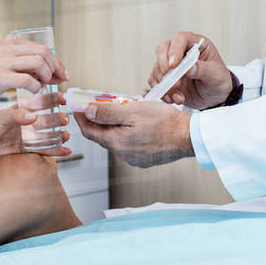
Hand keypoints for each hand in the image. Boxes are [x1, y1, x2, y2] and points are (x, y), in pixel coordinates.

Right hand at [0, 34, 69, 110]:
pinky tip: (33, 91)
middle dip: (55, 68)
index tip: (63, 74)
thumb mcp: (7, 65)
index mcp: (10, 42)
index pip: (42, 48)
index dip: (56, 62)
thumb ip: (27, 65)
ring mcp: (2, 62)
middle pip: (43, 53)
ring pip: (38, 63)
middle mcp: (7, 48)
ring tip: (42, 85)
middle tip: (59, 81)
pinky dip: (36, 87)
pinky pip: (27, 80)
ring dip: (46, 77)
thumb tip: (55, 71)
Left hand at [0, 101, 70, 162]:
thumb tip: (31, 116)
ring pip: (48, 135)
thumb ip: (15, 116)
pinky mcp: (27, 151)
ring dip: (59, 135)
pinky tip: (65, 150)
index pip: (39, 103)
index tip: (61, 98)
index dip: (51, 100)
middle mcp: (26, 123)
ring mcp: (27, 137)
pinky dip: (56, 151)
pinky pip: (44, 151)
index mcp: (20, 110)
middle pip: (47, 120)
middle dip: (57, 119)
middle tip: (64, 119)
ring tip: (66, 134)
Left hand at [73, 101, 192, 167]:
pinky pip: (128, 145)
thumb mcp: (133, 110)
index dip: (81, 118)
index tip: (77, 107)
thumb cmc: (165, 123)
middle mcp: (123, 154)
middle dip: (97, 120)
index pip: (89, 131)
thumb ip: (108, 112)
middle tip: (98, 105)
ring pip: (115, 140)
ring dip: (113, 126)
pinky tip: (133, 124)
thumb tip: (88, 112)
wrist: (188, 137)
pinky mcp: (143, 159)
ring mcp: (133, 158)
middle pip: (101, 136)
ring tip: (120, 111)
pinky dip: (125, 133)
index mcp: (117, 142)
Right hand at [146, 31, 233, 109]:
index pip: (179, 38)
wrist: (215, 96)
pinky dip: (162, 92)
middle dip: (164, 67)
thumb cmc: (219, 80)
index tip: (174, 66)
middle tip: (174, 83)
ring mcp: (171, 64)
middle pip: (162, 49)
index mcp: (195, 44)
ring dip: (165, 84)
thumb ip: (203, 70)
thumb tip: (189, 68)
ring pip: (157, 68)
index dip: (174, 50)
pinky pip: (156, 82)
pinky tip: (173, 99)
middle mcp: (180, 51)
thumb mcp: (216, 75)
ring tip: (178, 97)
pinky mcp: (166, 78)